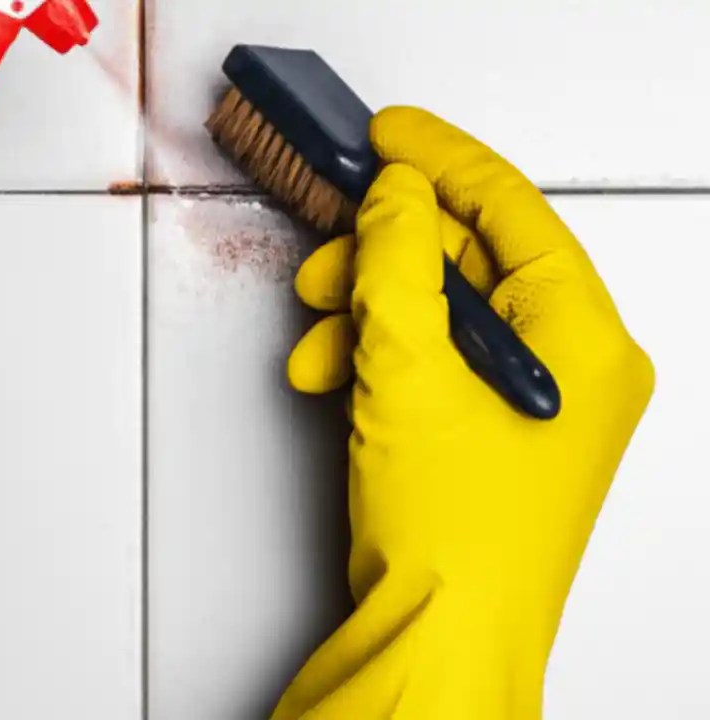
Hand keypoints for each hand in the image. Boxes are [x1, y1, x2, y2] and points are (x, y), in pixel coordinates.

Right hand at [275, 108, 653, 717]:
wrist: (437, 641)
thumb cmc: (453, 540)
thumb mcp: (408, 374)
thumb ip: (394, 264)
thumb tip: (392, 199)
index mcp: (585, 342)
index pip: (514, 212)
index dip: (441, 162)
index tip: (388, 136)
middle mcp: (570, 368)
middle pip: (472, 262)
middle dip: (384, 257)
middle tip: (331, 251)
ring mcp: (530, 403)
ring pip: (441, 313)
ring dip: (367, 313)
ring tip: (320, 339)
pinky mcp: (488, 432)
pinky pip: (433, 361)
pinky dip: (376, 357)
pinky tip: (334, 374)